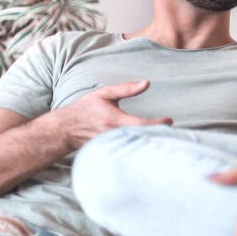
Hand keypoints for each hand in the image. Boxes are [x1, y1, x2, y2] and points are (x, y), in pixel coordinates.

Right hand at [57, 80, 172, 148]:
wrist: (65, 129)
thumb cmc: (86, 109)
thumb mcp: (105, 94)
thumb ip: (126, 88)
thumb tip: (147, 83)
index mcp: (115, 121)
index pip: (143, 125)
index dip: (159, 124)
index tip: (169, 120)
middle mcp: (114, 136)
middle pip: (143, 138)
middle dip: (159, 135)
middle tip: (171, 130)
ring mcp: (112, 147)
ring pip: (137, 147)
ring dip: (151, 142)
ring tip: (165, 138)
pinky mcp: (109, 153)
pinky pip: (129, 152)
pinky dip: (140, 148)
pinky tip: (149, 145)